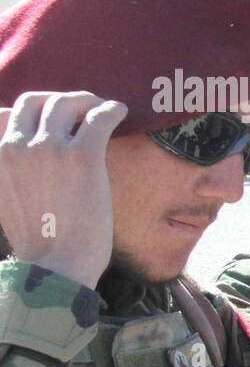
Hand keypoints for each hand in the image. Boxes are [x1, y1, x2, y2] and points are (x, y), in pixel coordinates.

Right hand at [0, 92, 125, 288]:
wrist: (55, 266)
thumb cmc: (37, 241)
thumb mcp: (4, 199)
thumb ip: (7, 171)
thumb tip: (21, 155)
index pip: (3, 114)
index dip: (30, 113)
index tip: (50, 119)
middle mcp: (13, 146)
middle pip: (34, 102)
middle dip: (58, 100)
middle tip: (81, 107)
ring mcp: (47, 148)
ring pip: (66, 104)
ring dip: (86, 101)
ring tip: (102, 108)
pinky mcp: (81, 156)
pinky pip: (98, 118)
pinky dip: (111, 110)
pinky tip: (120, 112)